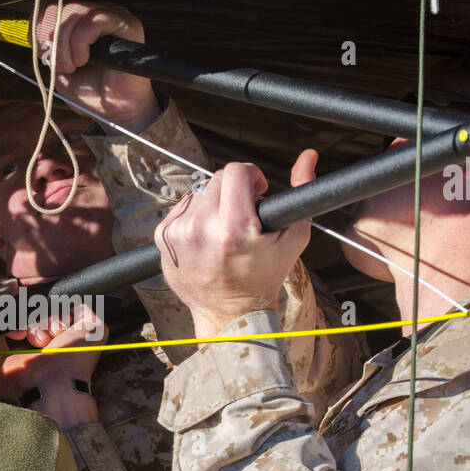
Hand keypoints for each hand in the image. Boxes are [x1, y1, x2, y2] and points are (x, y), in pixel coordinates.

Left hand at [0, 304, 106, 430]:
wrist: (47, 387)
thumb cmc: (25, 382)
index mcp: (44, 348)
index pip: (31, 319)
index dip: (19, 320)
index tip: (13, 333)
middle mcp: (64, 340)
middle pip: (43, 312)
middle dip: (30, 321)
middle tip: (28, 338)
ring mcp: (81, 333)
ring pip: (57, 308)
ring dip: (44, 321)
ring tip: (44, 341)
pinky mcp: (94, 326)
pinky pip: (76, 304)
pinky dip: (61, 315)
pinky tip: (57, 334)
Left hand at [32, 1, 159, 132]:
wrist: (115, 112)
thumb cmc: (90, 91)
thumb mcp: (58, 67)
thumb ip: (46, 46)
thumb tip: (34, 28)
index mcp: (81, 21)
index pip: (53, 6)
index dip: (41, 26)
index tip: (44, 53)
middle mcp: (97, 14)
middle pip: (63, 6)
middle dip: (53, 38)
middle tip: (60, 66)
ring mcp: (113, 16)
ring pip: (77, 11)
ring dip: (66, 42)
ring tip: (72, 66)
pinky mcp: (127, 24)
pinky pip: (96, 19)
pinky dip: (82, 40)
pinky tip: (84, 59)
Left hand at [154, 156, 315, 338]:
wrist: (229, 314)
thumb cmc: (264, 276)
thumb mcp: (293, 237)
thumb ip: (302, 192)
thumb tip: (307, 156)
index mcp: (231, 228)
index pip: (235, 171)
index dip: (252, 176)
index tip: (257, 190)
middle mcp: (199, 228)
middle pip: (216, 178)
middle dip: (234, 190)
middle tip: (243, 213)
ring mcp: (176, 233)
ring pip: (199, 191)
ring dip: (214, 203)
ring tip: (225, 229)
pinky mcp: (162, 237)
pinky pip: (183, 207)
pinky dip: (197, 215)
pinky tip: (208, 236)